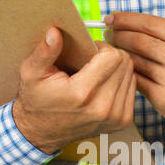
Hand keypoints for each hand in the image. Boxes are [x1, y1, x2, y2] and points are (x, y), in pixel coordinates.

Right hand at [12, 26, 136, 154]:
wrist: (42, 132)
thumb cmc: (37, 100)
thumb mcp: (31, 73)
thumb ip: (44, 52)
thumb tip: (55, 32)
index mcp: (82, 93)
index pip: (113, 57)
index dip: (102, 47)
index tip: (89, 51)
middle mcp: (103, 108)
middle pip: (125, 63)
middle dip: (110, 56)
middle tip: (92, 61)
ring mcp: (115, 117)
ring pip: (131, 74)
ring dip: (116, 68)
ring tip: (96, 73)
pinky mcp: (123, 121)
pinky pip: (132, 87)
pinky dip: (120, 81)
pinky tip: (103, 84)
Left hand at [103, 11, 164, 128]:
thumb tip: (139, 22)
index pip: (151, 24)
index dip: (127, 19)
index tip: (112, 17)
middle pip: (139, 41)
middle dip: (118, 34)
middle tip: (108, 31)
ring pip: (135, 62)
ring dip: (119, 53)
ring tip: (112, 48)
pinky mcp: (164, 100)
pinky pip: (137, 81)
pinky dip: (127, 72)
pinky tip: (122, 66)